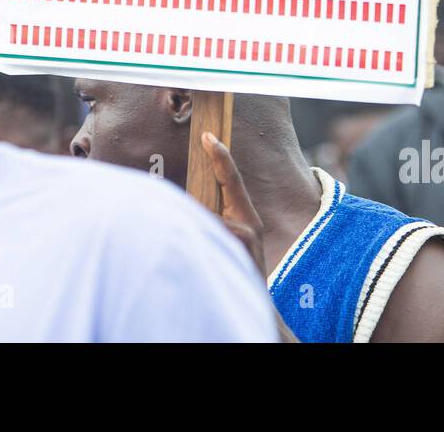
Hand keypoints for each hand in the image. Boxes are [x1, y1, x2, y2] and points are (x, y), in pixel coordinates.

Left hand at [200, 131, 266, 278]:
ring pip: (206, 215)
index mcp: (246, 217)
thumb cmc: (237, 271)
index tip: (207, 136)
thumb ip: (216, 222)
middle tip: (205, 138)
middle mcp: (249, 222)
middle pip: (220, 188)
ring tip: (192, 238)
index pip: (233, 179)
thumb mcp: (231, 242)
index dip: (221, 156)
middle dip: (211, 169)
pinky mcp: (240, 244)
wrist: (256, 307)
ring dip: (194, 224)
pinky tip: (200, 248)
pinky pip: (210, 231)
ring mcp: (246, 233)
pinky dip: (200, 237)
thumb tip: (187, 209)